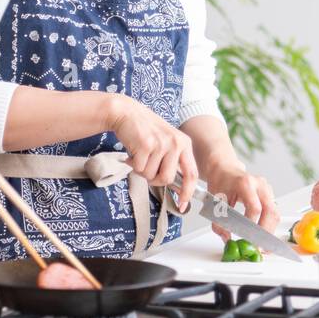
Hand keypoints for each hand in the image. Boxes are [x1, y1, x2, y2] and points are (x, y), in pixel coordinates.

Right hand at [106, 95, 198, 209]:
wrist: (127, 113)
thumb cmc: (146, 131)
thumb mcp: (167, 142)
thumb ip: (174, 161)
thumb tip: (178, 187)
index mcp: (184, 143)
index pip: (192, 173)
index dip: (187, 192)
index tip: (182, 204)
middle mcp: (176, 143)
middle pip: (167, 179)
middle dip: (154, 179)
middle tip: (146, 167)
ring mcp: (161, 143)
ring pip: (151, 175)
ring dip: (142, 171)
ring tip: (140, 156)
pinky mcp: (146, 145)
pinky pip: (139, 169)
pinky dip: (133, 165)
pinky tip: (133, 153)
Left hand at [200, 162, 278, 244]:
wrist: (225, 170)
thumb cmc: (221, 183)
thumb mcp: (215, 201)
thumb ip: (219, 222)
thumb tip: (226, 239)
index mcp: (245, 183)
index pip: (254, 208)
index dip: (251, 225)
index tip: (246, 237)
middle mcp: (259, 184)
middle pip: (270, 211)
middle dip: (265, 231)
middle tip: (258, 246)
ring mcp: (267, 189)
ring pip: (275, 213)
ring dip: (269, 230)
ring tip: (262, 244)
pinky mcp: (270, 194)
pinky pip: (274, 212)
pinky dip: (270, 224)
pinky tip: (263, 234)